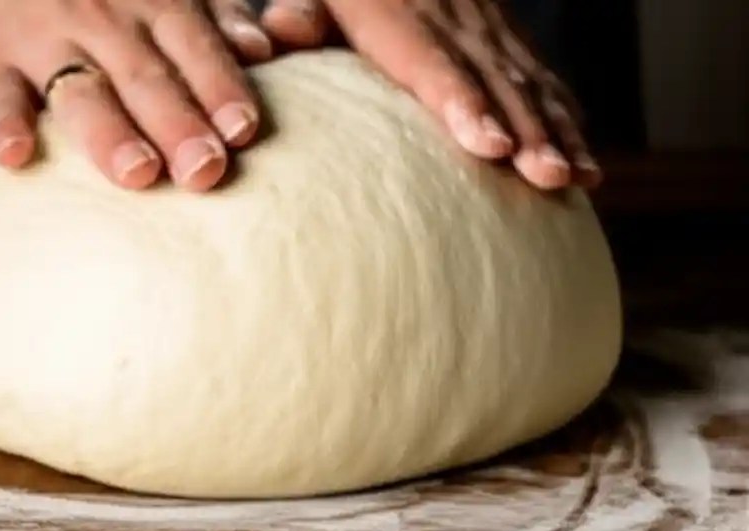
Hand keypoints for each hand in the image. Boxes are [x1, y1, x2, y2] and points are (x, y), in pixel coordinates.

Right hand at [0, 0, 273, 191]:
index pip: (192, 47)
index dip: (218, 87)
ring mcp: (42, 38)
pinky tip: (14, 156)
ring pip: (79, 90)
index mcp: (154, 3)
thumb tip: (262, 53)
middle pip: (144, 77)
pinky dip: (3, 123)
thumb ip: (215, 21)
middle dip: (175, 122)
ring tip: (137, 172)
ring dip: (108, 132)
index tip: (242, 131)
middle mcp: (100, 18)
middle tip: (203, 170)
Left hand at [258, 0, 600, 189]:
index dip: (464, 104)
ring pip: (528, 82)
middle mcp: (452, 18)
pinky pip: (544, 82)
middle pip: (493, 79)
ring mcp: (486, 27)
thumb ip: (299, 13)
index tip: (490, 148)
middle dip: (526, 131)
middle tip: (547, 178)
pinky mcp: (506, 39)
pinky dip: (568, 123)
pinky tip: (584, 166)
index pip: (432, 62)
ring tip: (574, 180)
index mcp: (395, 11)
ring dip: (555, 133)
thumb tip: (279, 33)